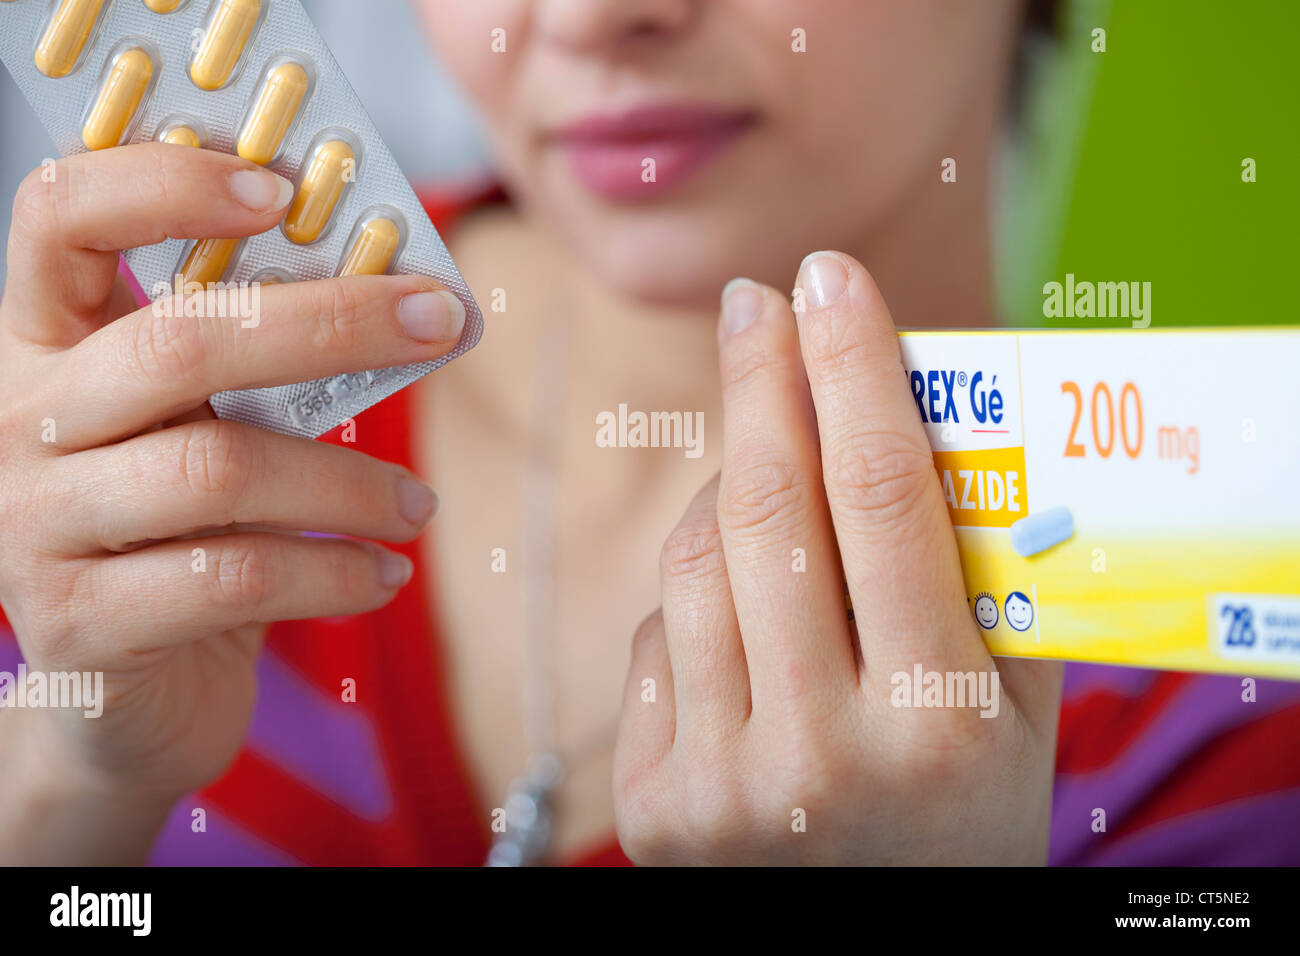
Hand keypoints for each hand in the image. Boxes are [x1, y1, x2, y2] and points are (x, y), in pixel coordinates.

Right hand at [0, 144, 462, 860]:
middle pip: (178, 342)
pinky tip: (384, 574)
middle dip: (331, 323)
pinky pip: (236, 579)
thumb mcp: (208, 430)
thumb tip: (407, 305)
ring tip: (417, 508)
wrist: (127, 697)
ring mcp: (32, 527)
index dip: (165, 182)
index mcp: (45, 347)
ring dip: (350, 485)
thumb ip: (261, 371)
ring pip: (221, 471)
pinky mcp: (80, 625)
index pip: (63, 216)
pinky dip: (336, 573)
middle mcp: (19, 424)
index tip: (281, 187)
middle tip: (438, 322)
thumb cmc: (186, 539)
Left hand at [613, 252, 1062, 864]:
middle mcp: (820, 754)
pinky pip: (658, 641)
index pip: (880, 495)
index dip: (851, 369)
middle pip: (768, 510)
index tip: (828, 280)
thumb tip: (926, 412)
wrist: (878, 941)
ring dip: (729, 491)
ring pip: (695, 564)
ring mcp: (721, 784)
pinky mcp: (653, 806)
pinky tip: (742, 616)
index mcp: (938, 718)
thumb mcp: (1017, 703)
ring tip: (768, 472)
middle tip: (761, 303)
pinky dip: (699, 601)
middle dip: (763, 384)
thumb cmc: (964, 808)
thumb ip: (982, 573)